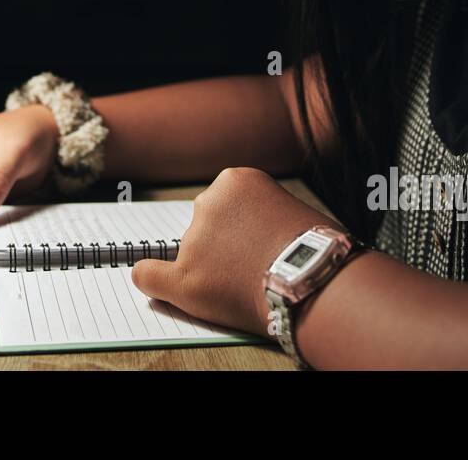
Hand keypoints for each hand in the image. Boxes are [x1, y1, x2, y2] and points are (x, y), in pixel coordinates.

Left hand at [131, 167, 333, 335]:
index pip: (223, 206)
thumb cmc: (319, 247)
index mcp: (235, 181)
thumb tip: (255, 236)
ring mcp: (193, 241)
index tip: (254, 242)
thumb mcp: (289, 206)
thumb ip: (260, 214)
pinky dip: (152, 279)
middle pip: (204, 228)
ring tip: (250, 287)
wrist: (318, 278)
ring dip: (211, 270)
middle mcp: (208, 204)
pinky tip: (154, 282)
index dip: (239, 228)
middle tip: (254, 268)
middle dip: (222, 247)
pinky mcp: (185, 278)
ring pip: (191, 256)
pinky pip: (149, 275)